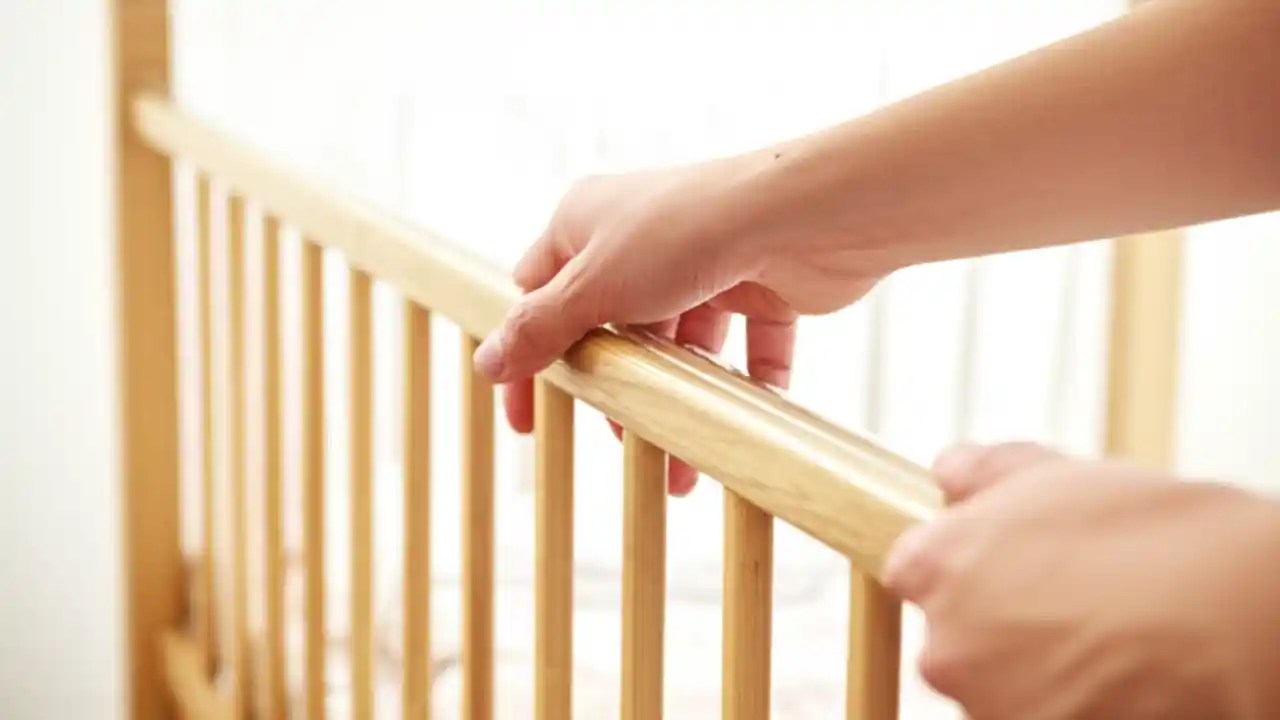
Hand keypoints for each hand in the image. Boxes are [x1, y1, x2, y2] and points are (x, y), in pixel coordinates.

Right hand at [473, 155, 881, 493]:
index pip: (536, 293)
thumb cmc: (681, 233)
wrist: (799, 214)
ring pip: (680, 345)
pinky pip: (748, 346)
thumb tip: (486, 363)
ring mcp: (704, 261)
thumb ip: (540, 329)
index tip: (527, 421)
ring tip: (678, 465)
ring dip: (677, 400)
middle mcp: (642, 236)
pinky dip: (744, 384)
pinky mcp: (761, 285)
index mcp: (586, 222)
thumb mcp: (592, 287)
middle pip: (611, 326)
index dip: (527, 355)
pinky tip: (740, 419)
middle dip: (614, 387)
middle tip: (617, 435)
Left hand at [883, 443, 1279, 718]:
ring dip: (1034, 675)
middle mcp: (945, 644)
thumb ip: (988, 473)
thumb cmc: (1163, 539)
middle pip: (953, 638)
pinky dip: (1067, 710)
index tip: (1008, 569)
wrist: (1247, 618)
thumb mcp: (1065, 475)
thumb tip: (950, 471)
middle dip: (1000, 625)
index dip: (963, 568)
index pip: (914, 572)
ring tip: (1110, 645)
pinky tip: (1120, 684)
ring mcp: (988, 708)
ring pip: (996, 691)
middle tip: (1075, 607)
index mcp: (936, 566)